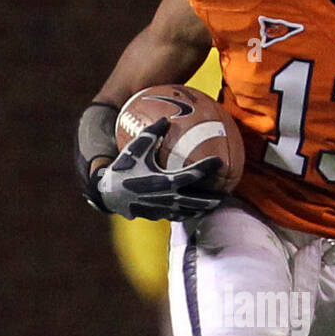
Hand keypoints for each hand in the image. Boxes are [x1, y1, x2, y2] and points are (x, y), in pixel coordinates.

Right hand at [93, 118, 223, 220]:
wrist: (108, 194)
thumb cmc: (122, 168)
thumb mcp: (136, 148)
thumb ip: (152, 133)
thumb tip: (167, 119)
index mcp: (165, 181)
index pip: (193, 175)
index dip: (208, 168)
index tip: (220, 162)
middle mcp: (167, 198)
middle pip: (197, 201)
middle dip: (212, 198)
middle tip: (226, 194)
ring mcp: (163, 210)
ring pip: (189, 212)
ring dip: (202, 209)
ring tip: (214, 205)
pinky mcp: (157, 216)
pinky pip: (177, 216)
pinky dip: (188, 213)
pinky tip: (193, 210)